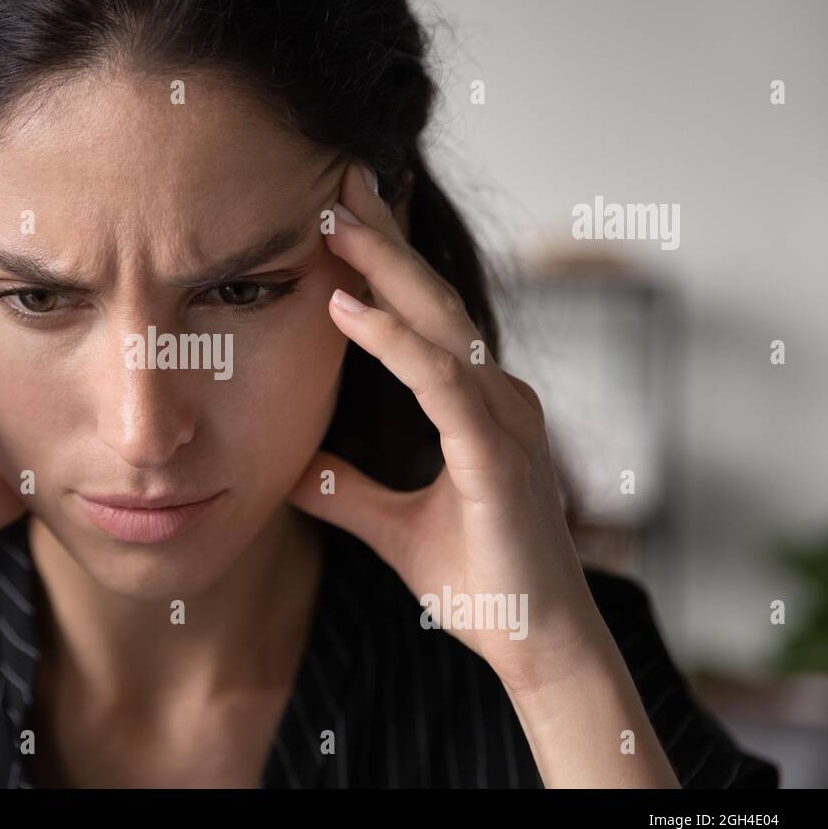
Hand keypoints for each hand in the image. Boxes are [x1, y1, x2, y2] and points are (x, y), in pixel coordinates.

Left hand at [290, 161, 606, 695]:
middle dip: (384, 239)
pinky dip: (394, 343)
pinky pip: (442, 382)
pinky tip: (346, 310)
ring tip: (330, 220)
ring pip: (438, 325)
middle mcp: (499, 399)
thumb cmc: (481, 584)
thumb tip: (294, 470)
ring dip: (383, 268)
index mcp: (479, 407)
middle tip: (336, 183)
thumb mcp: (392, 527)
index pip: (424, 319)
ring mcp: (504, 422)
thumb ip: (348, 491)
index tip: (336, 220)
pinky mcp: (497, 456)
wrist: (533, 646)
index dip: (383, 266)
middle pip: (432, 300)